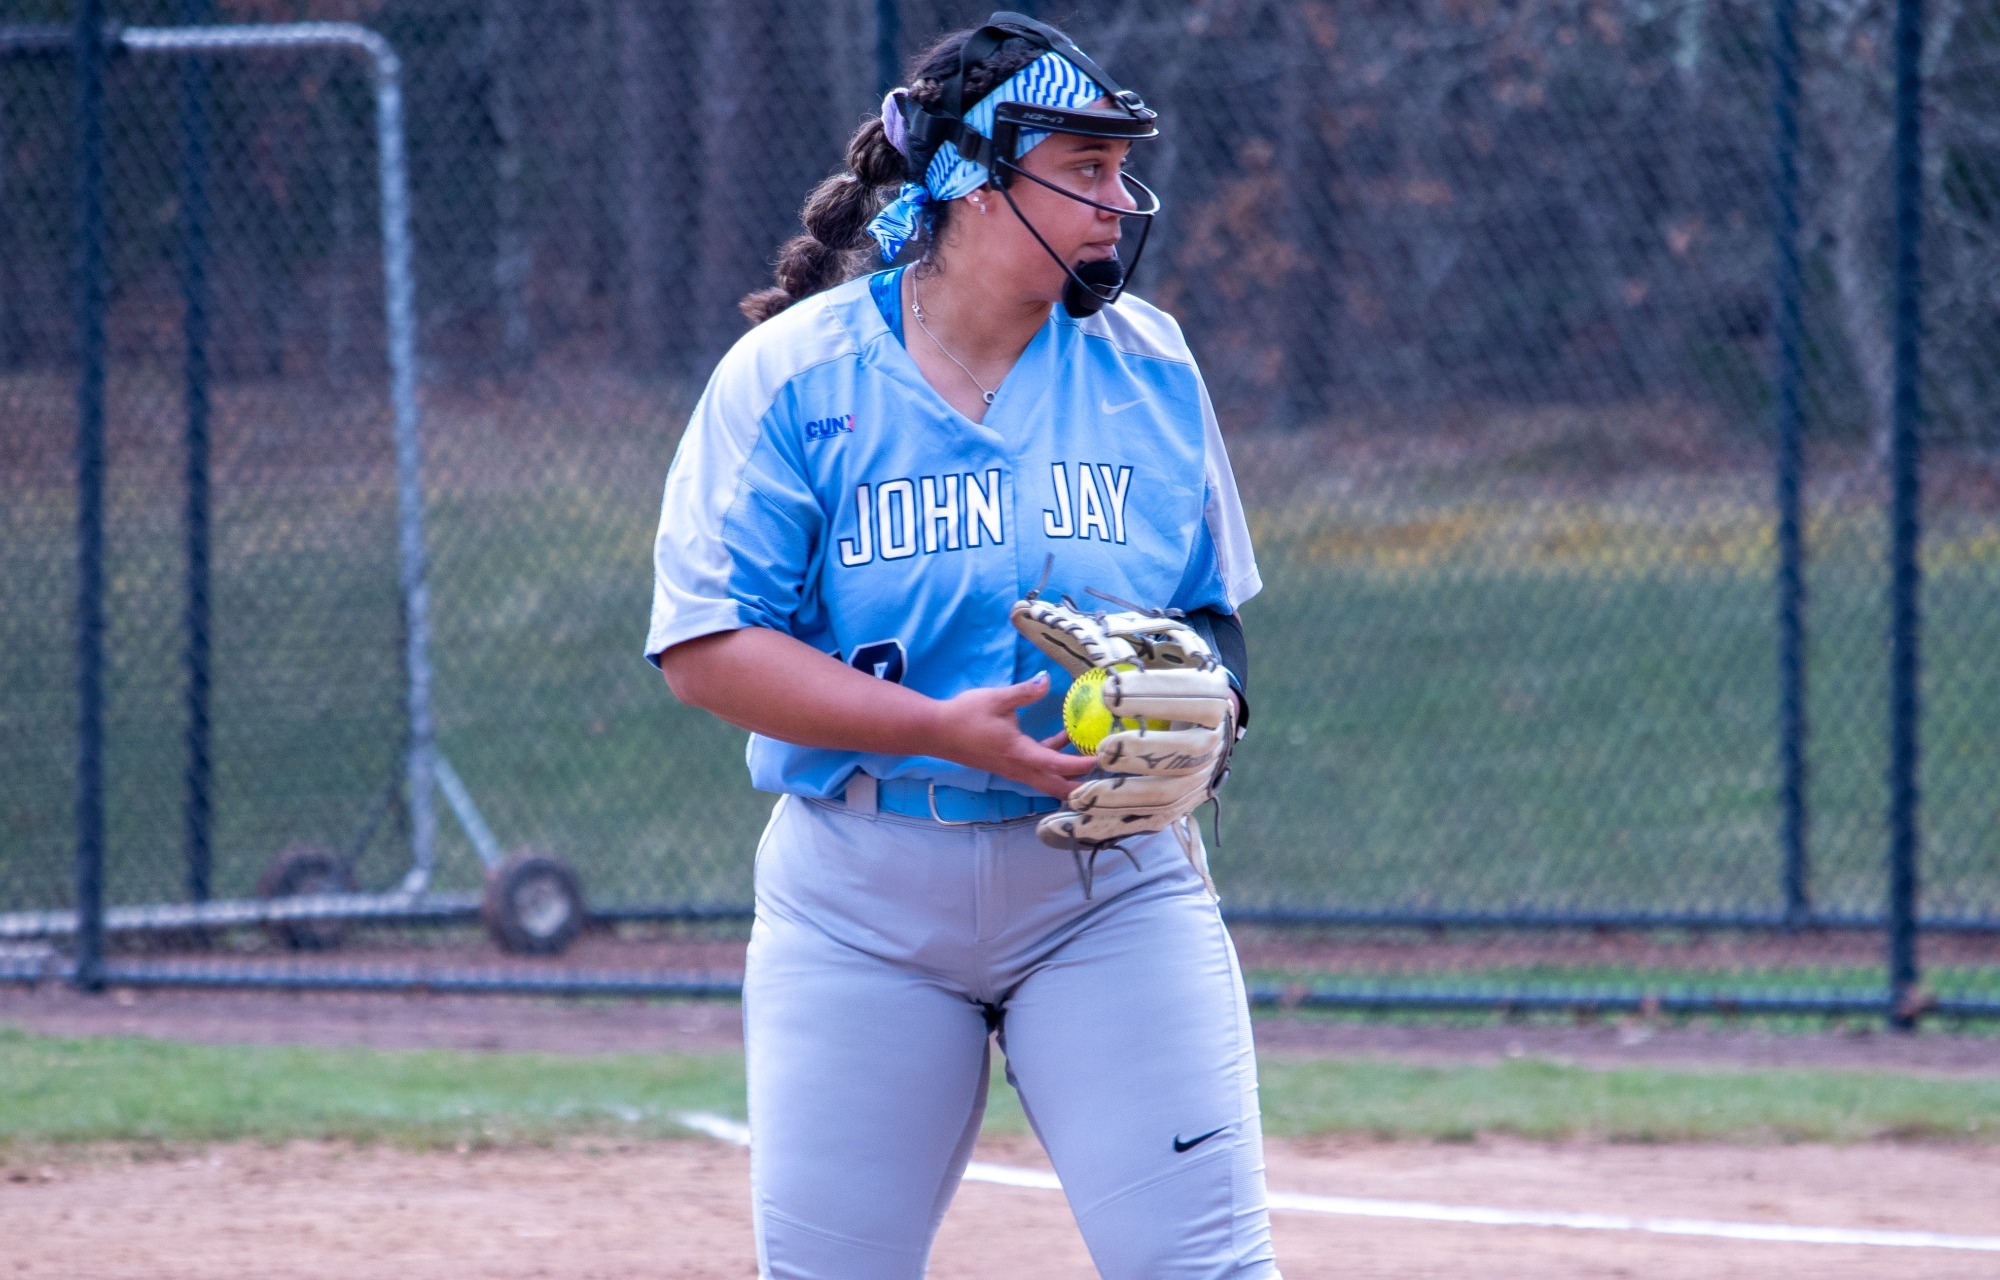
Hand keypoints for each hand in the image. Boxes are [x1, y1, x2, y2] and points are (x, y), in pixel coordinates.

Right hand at [926, 672, 1097, 798]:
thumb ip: (1025, 691)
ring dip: (1070, 774)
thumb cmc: (965, 716)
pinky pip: (1038, 769)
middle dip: (1083, 786)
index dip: (1083, 764)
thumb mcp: (997, 699)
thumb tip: (1046, 680)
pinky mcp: (1009, 764)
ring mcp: (1014, 769)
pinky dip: (1055, 760)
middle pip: (1057, 787)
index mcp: (1019, 753)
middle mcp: (1020, 768)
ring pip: (1049, 781)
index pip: (1058, 765)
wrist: (937, 731)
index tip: (1103, 758)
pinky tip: (1064, 737)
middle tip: (1107, 774)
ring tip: (1093, 757)